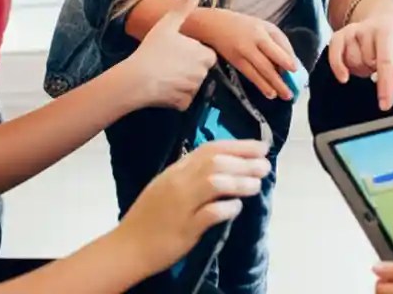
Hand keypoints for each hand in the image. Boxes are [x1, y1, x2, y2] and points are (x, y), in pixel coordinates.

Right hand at [114, 139, 269, 275]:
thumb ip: (192, 175)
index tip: (261, 147)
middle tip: (265, 166)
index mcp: (175, 171)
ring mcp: (180, 205)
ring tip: (256, 185)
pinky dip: (227, 208)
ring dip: (240, 182)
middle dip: (245, 162)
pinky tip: (236, 208)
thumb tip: (225, 166)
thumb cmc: (151, 217)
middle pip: (216, 163)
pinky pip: (210, 214)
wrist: (127, 246)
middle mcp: (178, 183)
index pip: (210, 149)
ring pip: (214, 183)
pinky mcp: (184, 229)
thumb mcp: (168, 186)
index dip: (239, 146)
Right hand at [123, 0, 216, 109]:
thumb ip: (183, 7)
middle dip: (188, 68)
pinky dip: (174, 97)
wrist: (136, 80)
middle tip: (168, 63)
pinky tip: (162, 89)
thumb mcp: (167, 24)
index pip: (207, 55)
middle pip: (200, 70)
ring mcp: (194, 90)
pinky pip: (182, 100)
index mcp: (204, 55)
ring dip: (181, 83)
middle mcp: (203, 74)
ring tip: (163, 75)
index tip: (178, 51)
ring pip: (191, 85)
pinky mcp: (184, 104)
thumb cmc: (152, 50)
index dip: (193, 53)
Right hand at [198, 9, 298, 100]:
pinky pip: (250, 75)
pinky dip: (260, 85)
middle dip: (279, 80)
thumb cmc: (246, 25)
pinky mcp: (235, 63)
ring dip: (270, 86)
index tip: (294, 69)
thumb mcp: (265, 26)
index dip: (284, 59)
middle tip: (290, 93)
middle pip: (266, 64)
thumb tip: (292, 61)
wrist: (216, 25)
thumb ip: (279, 41)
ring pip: (257, 73)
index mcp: (260, 33)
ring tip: (281, 96)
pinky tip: (269, 93)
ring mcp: (241, 55)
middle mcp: (250, 45)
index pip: (274, 48)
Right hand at [329, 13, 392, 110]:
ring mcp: (356, 29)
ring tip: (373, 63)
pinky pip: (334, 54)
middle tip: (384, 70)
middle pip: (369, 63)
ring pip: (355, 62)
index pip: (387, 61)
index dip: (386, 84)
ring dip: (364, 70)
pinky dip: (338, 67)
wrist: (387, 19)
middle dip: (377, 74)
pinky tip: (344, 77)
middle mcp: (373, 27)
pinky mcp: (342, 33)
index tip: (385, 105)